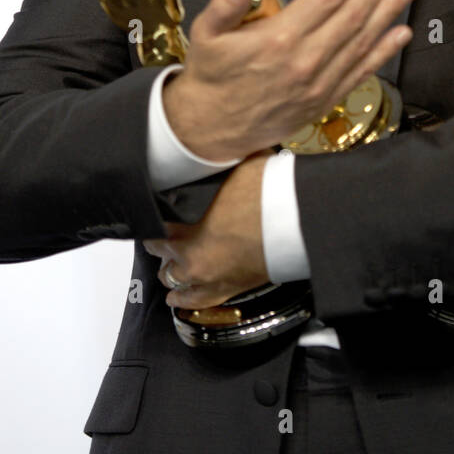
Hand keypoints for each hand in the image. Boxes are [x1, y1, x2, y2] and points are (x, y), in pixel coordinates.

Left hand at [143, 152, 268, 309]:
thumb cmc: (267, 195)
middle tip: (161, 235)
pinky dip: (187, 298)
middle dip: (160, 245)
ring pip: (175, 282)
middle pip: (162, 256)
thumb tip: (208, 152)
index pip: (156, 230)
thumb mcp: (232, 169)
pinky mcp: (233, 289)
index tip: (153, 213)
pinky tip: (179, 296)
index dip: (153, 220)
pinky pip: (200, 301)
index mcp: (187, 233)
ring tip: (167, 267)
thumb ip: (212, 168)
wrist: (300, 221)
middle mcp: (194, 261)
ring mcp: (212, 279)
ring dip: (171, 272)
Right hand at [162, 0, 417, 160]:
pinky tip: (400, 33)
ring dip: (388, 12)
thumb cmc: (212, 77)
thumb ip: (224, 6)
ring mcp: (319, 84)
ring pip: (362, 41)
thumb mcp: (205, 35)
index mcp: (278, 39)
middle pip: (352, 15)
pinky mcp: (324, 101)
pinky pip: (360, 72)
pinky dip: (384, 52)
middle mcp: (305, 61)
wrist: (212, 128)